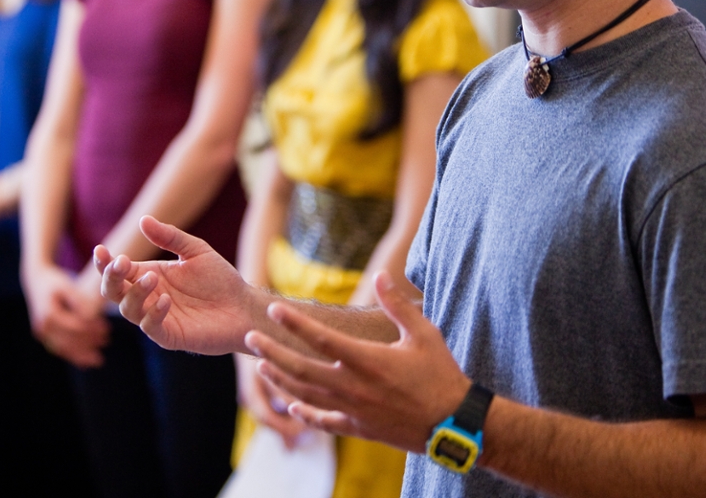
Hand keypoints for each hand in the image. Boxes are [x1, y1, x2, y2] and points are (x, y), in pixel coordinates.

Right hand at [23, 263, 109, 367]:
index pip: (75, 327)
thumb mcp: (67, 287)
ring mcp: (42, 333)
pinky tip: (86, 362)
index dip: (92, 329)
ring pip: (64, 349)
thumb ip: (80, 301)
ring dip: (82, 354)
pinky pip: (60, 349)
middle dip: (89, 342)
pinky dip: (73, 355)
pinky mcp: (44, 336)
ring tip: (99, 359)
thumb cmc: (55, 281)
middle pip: (70, 340)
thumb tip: (92, 315)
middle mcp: (43, 327)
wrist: (36, 281)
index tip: (106, 328)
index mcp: (49, 314)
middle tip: (106, 340)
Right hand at [94, 215, 261, 355]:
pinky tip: (165, 299)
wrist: (243, 305)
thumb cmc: (220, 278)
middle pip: (113, 292)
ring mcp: (156, 318)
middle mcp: (148, 297)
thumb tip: (143, 219)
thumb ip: (170, 237)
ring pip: (128, 310)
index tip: (101, 250)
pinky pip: (151, 327)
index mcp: (149, 275)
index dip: (105, 263)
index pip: (118, 271)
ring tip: (152, 277)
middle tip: (120, 263)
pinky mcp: (170, 336)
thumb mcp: (196, 251)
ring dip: (135, 292)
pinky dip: (153, 313)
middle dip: (111, 277)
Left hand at [246, 271, 470, 453]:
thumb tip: (381, 275)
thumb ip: (397, 305)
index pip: (321, 338)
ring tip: (261, 366)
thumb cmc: (440, 373)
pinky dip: (304, 412)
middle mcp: (354, 387)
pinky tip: (289, 403)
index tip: (274, 309)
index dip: (294, 323)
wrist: (454, 424)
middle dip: (273, 353)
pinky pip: (324, 421)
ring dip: (280, 380)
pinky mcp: (359, 429)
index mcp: (367, 360)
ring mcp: (354, 411)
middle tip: (251, 338)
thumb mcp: (423, 332)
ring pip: (306, 396)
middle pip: (301, 369)